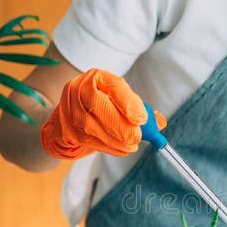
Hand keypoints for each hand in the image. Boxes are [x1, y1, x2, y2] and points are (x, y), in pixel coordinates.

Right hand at [41, 68, 165, 158]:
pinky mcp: (66, 129)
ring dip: (115, 139)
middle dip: (119, 123)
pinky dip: (108, 147)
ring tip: (131, 145)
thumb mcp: (120, 101)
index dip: (127, 102)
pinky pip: (88, 140)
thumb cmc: (102, 107)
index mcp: (97, 77)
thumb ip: (140, 109)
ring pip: (91, 125)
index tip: (142, 119)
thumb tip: (160, 122)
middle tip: (137, 137)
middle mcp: (79, 88)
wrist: (69, 118)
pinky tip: (121, 149)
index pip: (112, 85)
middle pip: (97, 104)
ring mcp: (69, 109)